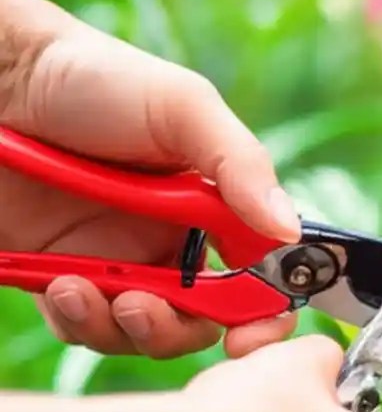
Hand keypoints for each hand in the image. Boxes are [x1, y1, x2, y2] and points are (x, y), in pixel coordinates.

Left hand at [0, 0, 299, 357]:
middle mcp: (172, 242)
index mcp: (215, 207)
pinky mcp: (62, 275)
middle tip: (149, 310)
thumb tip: (288, 232)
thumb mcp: (183, 107)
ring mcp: (118, 261)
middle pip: (204, 320)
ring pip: (144, 333)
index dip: (265, 310)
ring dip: (126, 329)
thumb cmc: (94, 78)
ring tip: (96, 292)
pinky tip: (62, 287)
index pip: (260, 273)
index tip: (252, 333)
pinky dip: (79, 322)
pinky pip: (84, 327)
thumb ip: (241, 166)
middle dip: (183, 329)